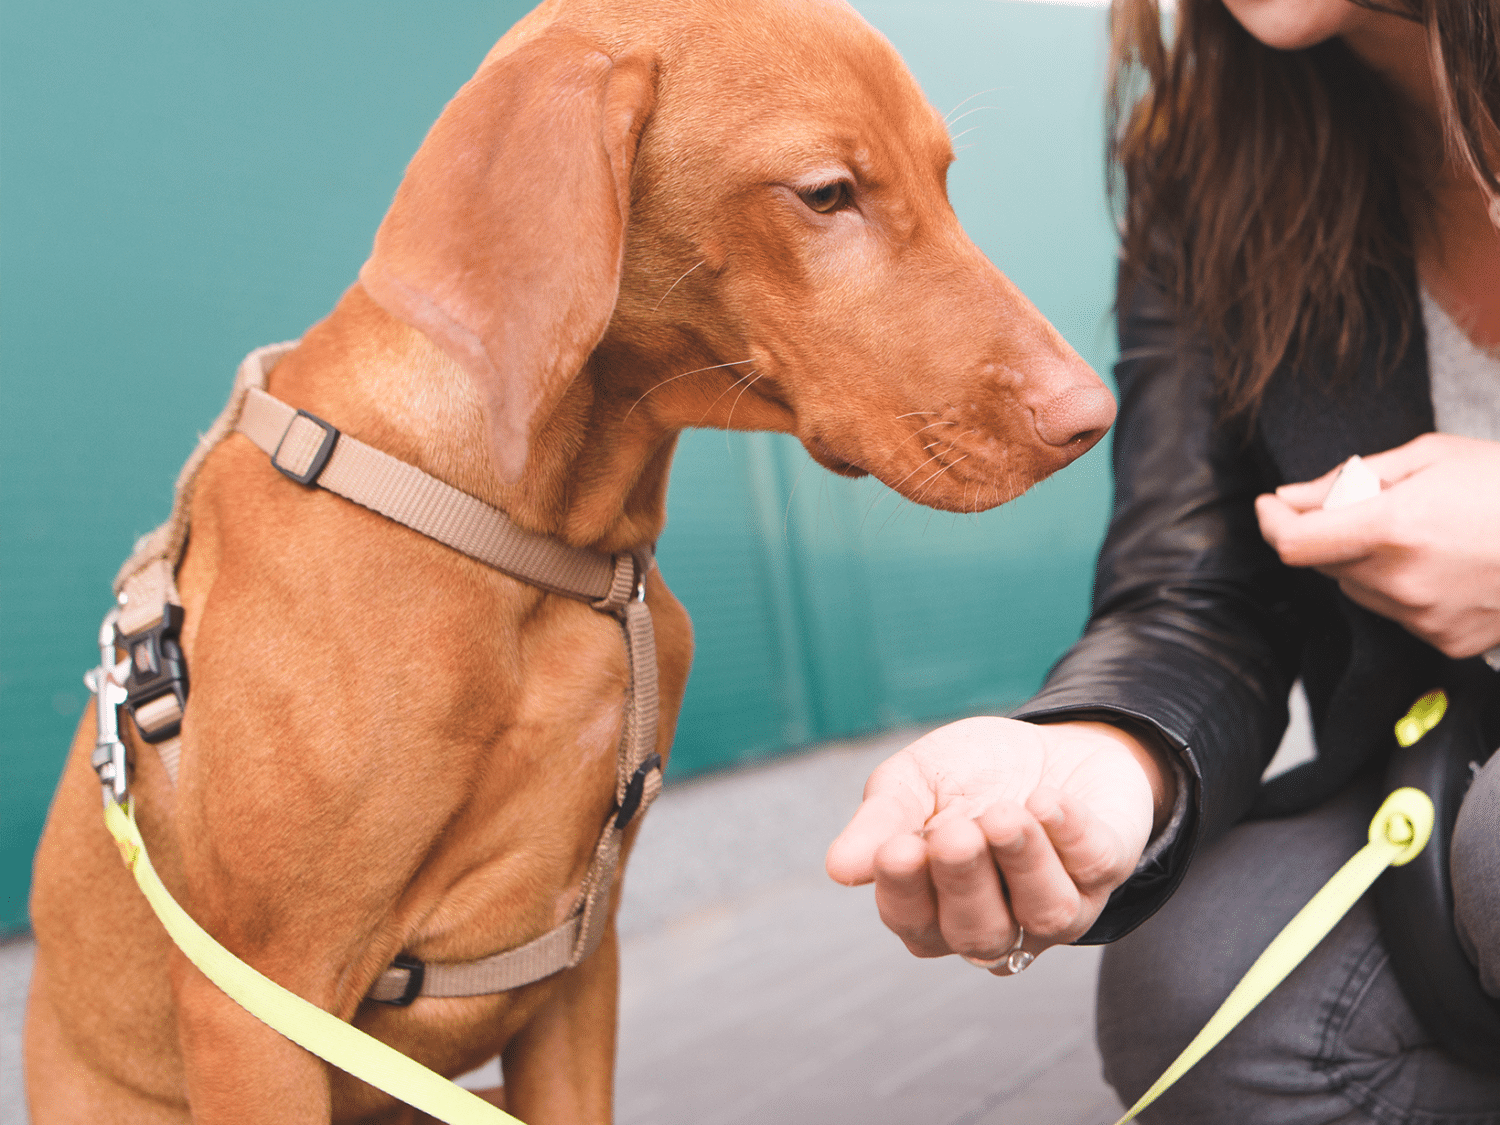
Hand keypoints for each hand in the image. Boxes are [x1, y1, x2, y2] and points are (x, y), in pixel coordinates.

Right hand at [824, 717, 1173, 972]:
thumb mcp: (913, 781)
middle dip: (965, 882)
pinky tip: (1046, 799)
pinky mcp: (1106, 871)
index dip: (905, 892)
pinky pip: (1093, 866)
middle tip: (956, 832)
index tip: (897, 849)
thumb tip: (840, 867)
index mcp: (935, 906)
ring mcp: (1056, 905)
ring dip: (1022, 862)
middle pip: (977, 934)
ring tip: (1004, 814)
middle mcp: (997, 922)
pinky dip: (1069, 833)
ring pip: (1043, 912)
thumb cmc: (968, 775)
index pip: (912, 922)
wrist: (1048, 743)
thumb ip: (881, 820)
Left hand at [1256, 433, 1499, 658]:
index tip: (1271, 505)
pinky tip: (1448, 564)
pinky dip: (1403, 588)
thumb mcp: (1432, 458)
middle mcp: (1401, 581)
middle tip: (1368, 504)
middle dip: (1329, 533)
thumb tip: (1293, 496)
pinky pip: (1398, 613)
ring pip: (1359, 590)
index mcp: (1393, 528)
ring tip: (1424, 533)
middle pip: (1324, 564)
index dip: (1272, 522)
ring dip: (1367, 562)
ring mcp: (1424, 619)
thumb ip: (1350, 479)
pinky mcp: (1446, 642)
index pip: (1294, 543)